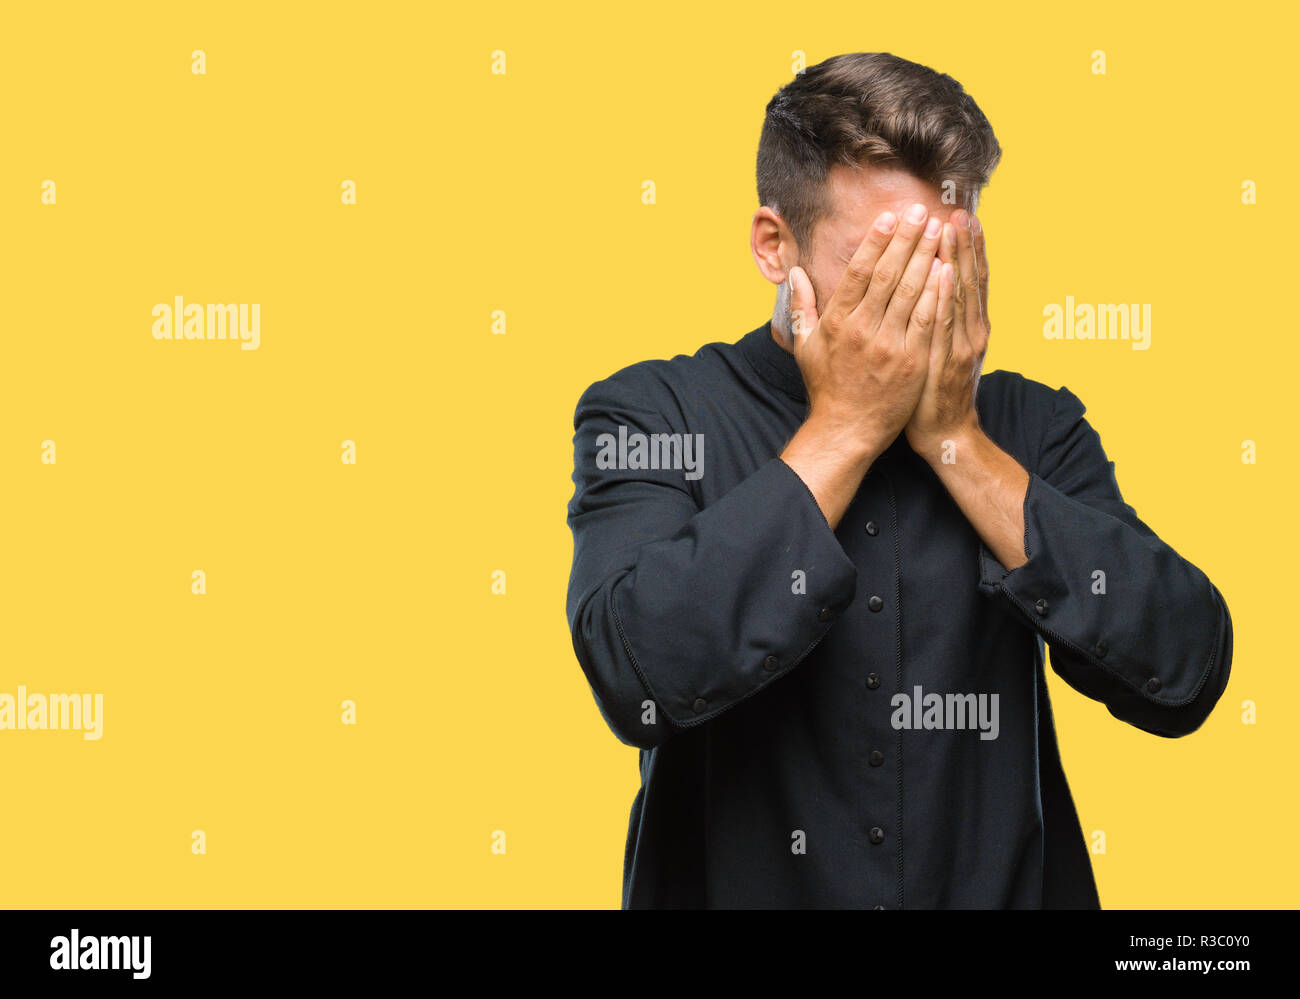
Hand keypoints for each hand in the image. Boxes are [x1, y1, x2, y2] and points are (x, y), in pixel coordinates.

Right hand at [787, 202, 944, 460]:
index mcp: (837, 323)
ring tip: (940, 230)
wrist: (846, 431)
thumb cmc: (826, 388)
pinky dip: (938, 293)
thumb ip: (802, 307)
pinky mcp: (912, 363)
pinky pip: (927, 321)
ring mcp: (889, 347)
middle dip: (907, 240)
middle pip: (888, 275)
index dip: (876, 242)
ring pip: (911, 293)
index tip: (889, 217)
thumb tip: (795, 272)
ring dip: (927, 257)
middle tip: (922, 211)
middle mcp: (862, 331)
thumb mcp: (805, 347)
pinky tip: (947, 270)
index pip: (859, 273)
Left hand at [905, 209, 989, 457]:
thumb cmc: (933, 389)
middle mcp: (972, 330)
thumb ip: (938, 317)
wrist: (945, 432)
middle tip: (960, 211)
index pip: (969, 278)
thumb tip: (932, 285)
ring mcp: (963, 345)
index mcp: (968, 325)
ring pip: (960, 294)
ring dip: (957, 259)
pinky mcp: (949, 361)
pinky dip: (946, 296)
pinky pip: (946, 322)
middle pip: (969, 279)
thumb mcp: (939, 348)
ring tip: (952, 228)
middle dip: (965, 245)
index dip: (968, 248)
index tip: (962, 217)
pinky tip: (944, 273)